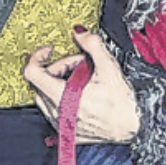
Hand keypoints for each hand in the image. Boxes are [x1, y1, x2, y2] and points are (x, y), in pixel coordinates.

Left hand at [23, 26, 139, 143]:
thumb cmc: (122, 104)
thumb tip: (79, 33)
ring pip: (45, 95)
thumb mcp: (109, 67)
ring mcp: (59, 123)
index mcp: (63, 97)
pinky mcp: (65, 131)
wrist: (133, 129)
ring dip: (59, 82)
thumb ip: (92, 45)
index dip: (38, 56)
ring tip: (82, 79)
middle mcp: (57, 113)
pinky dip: (62, 97)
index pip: (32, 72)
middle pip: (41, 81)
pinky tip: (80, 93)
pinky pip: (52, 109)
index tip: (49, 50)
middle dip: (59, 67)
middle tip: (80, 64)